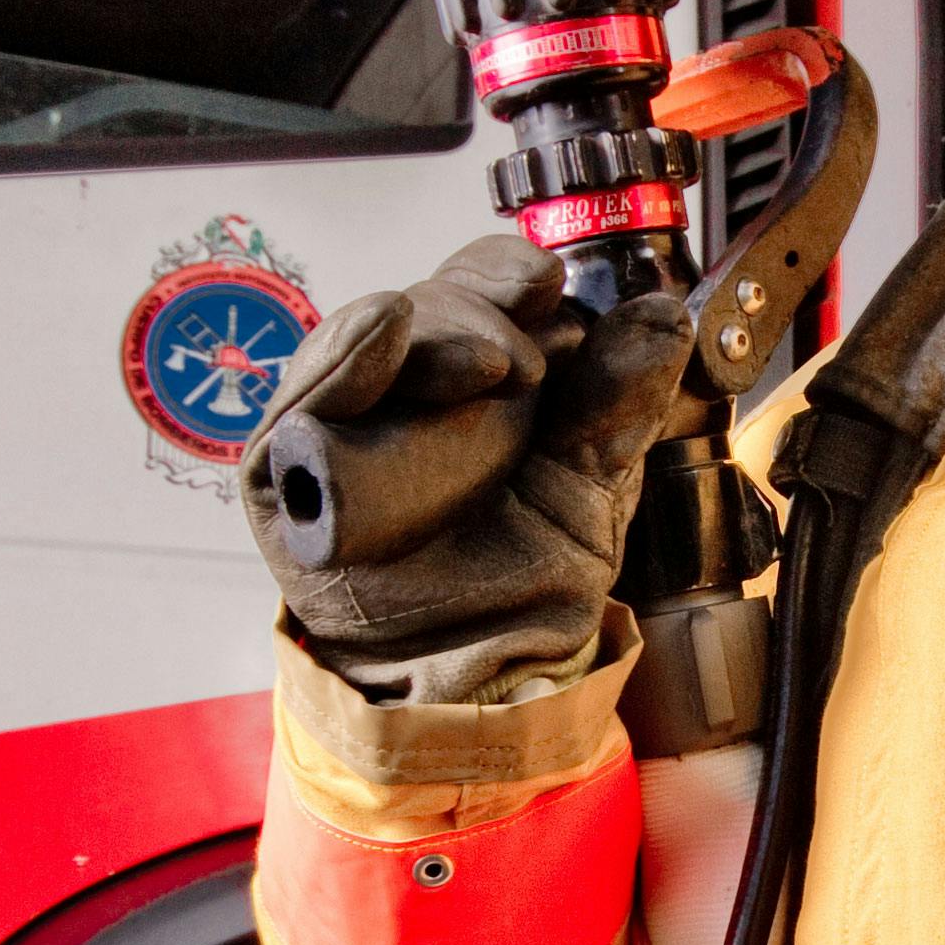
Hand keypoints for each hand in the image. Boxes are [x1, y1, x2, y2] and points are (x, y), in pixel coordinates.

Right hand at [241, 237, 691, 702]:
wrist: (473, 672)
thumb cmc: (524, 574)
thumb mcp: (590, 486)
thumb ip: (618, 403)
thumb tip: (660, 313)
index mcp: (475, 367)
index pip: (480, 286)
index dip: (505, 272)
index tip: (544, 281)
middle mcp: (404, 379)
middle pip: (425, 304)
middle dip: (471, 315)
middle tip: (513, 365)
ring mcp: (338, 416)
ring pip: (366, 338)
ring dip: (422, 338)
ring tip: (477, 364)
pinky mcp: (285, 464)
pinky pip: (304, 400)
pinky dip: (341, 364)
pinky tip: (378, 336)